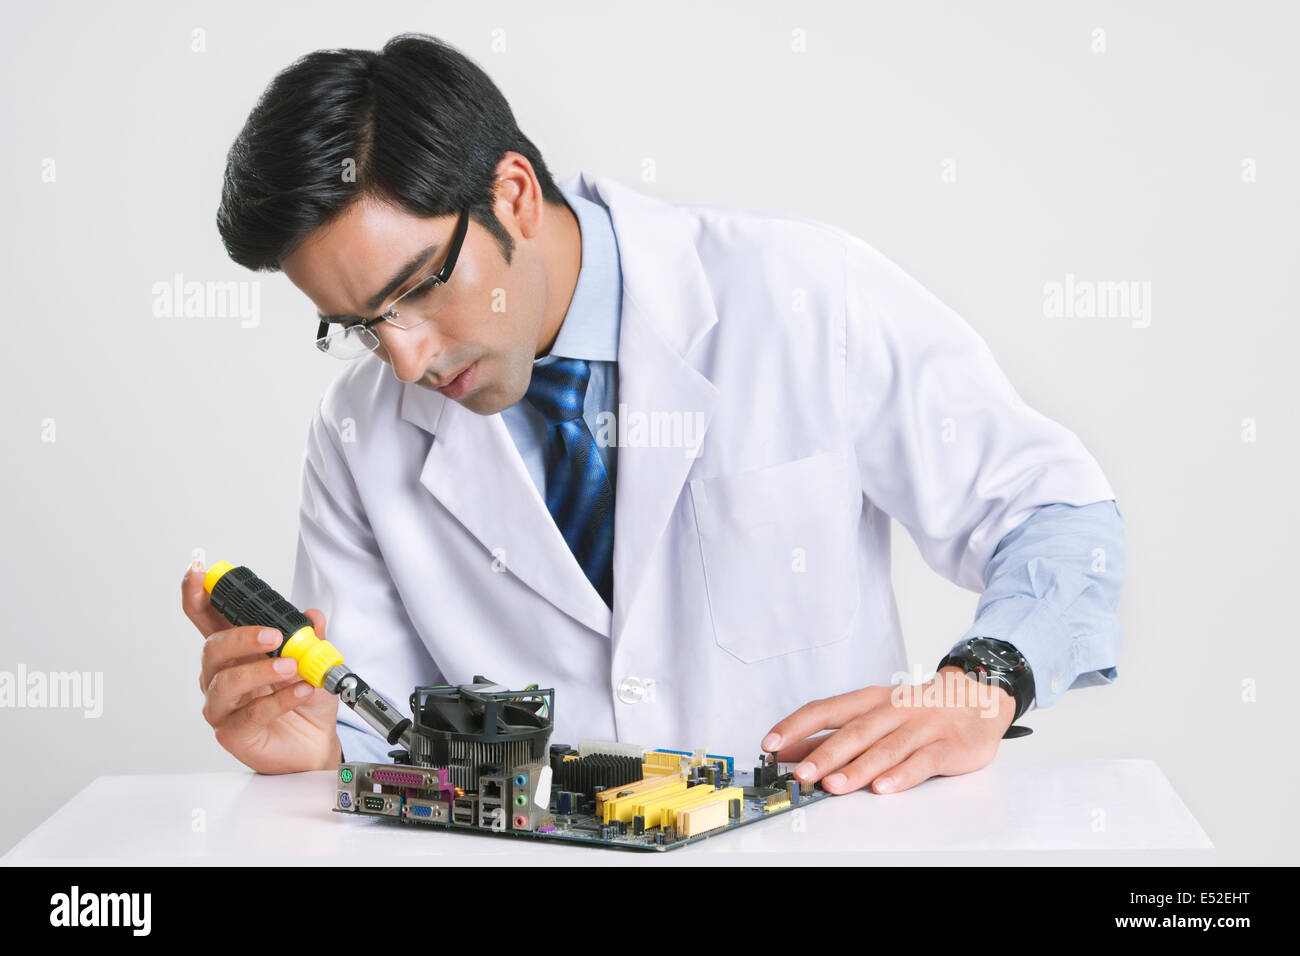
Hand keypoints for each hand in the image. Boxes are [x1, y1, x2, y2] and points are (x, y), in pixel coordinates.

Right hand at [181, 560, 341, 774]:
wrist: (315, 743)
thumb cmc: (304, 701)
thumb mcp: (314, 662)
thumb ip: (310, 637)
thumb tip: (312, 616)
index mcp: (236, 652)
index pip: (206, 619)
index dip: (197, 595)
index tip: (198, 573)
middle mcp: (221, 676)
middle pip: (213, 648)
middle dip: (242, 637)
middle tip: (273, 635)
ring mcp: (223, 706)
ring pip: (226, 682)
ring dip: (260, 670)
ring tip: (291, 667)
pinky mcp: (232, 732)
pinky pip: (250, 714)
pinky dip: (278, 699)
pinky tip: (299, 692)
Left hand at [760, 666, 1016, 794]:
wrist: (976, 700)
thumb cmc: (915, 711)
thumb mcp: (873, 715)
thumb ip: (833, 734)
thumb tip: (788, 750)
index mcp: (868, 700)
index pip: (826, 709)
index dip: (796, 726)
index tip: (770, 744)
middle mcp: (892, 709)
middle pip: (854, 731)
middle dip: (825, 754)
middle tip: (800, 774)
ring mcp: (921, 726)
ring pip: (886, 748)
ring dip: (858, 768)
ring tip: (834, 787)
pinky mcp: (946, 745)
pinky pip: (922, 761)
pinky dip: (902, 775)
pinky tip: (883, 788)